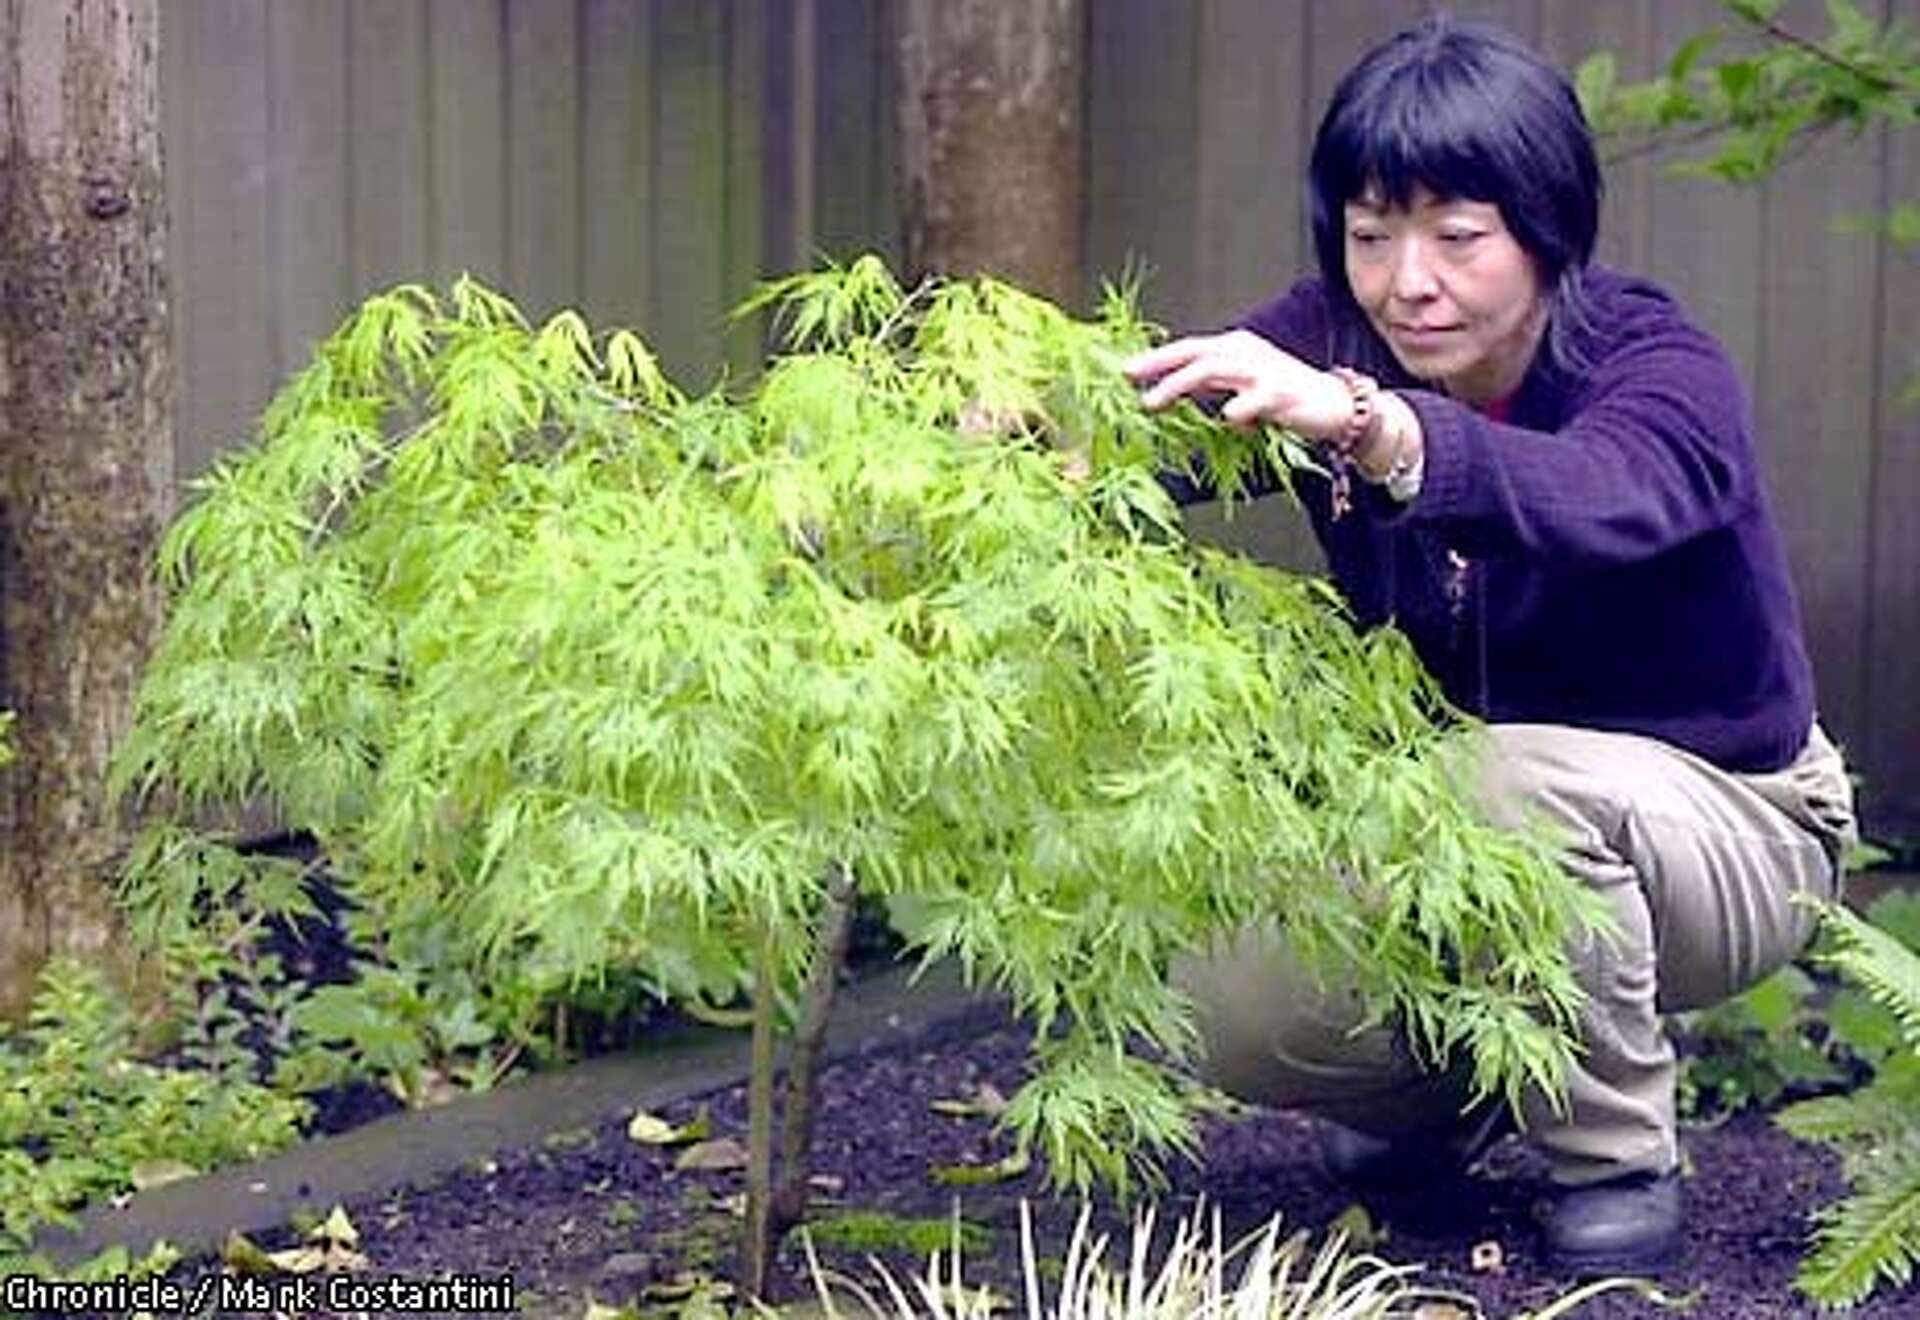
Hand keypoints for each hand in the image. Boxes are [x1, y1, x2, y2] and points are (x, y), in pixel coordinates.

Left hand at [1122, 330, 1351, 441]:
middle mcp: (1245, 353)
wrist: (1332, 404)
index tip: (1126, 371)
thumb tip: (1171, 391)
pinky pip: (1258, 398)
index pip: (1189, 349)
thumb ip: (1209, 384)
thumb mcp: (1239, 385)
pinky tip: (1225, 417)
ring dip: (1180, 385)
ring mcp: (1263, 372)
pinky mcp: (1283, 393)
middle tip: (1129, 376)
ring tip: (1152, 403)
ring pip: (1216, 371)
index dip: (1157, 358)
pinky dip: (1240, 406)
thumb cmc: (1283, 395)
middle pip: (1196, 354)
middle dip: (1159, 364)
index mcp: (1234, 348)